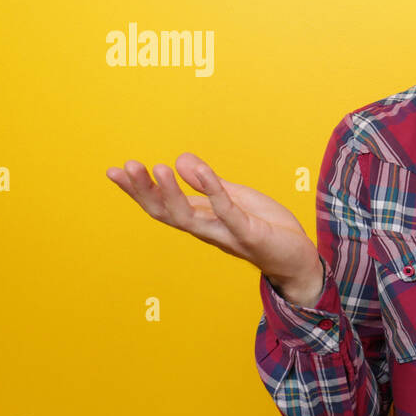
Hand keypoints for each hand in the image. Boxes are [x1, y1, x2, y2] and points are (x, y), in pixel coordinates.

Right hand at [105, 152, 321, 289]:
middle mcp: (207, 229)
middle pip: (166, 213)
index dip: (138, 190)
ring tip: (159, 168)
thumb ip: (208, 182)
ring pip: (189, 218)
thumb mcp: (235, 197)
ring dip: (172, 193)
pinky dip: (214, 192)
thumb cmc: (267, 227)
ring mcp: (227, 234)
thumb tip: (180, 157)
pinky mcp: (249, 234)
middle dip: (144, 191)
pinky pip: (228, 213)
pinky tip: (202, 173)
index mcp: (202, 218)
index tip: (114, 171)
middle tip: (126, 167)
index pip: (162, 205)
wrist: (300, 257)